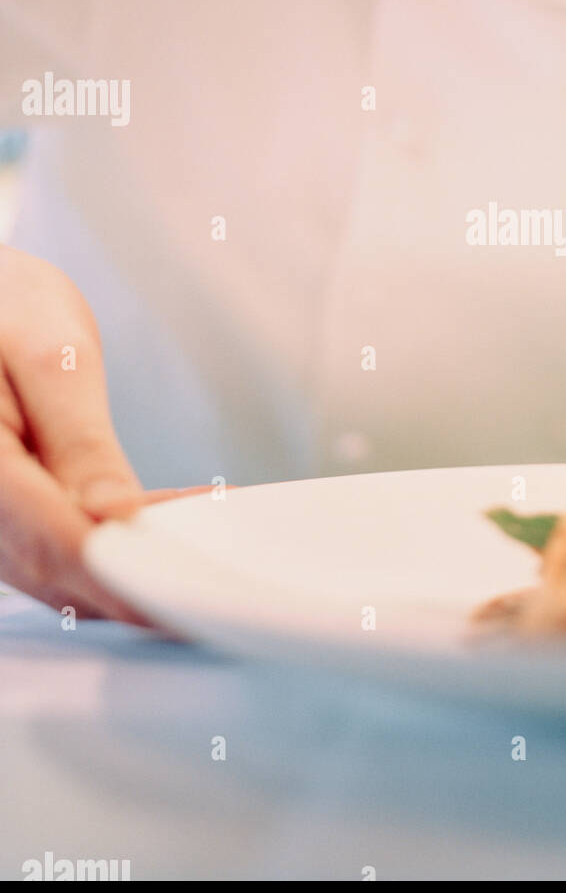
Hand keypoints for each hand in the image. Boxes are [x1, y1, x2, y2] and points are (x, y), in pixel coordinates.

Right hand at [0, 246, 212, 624]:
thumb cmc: (6, 303)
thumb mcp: (49, 353)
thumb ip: (77, 441)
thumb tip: (113, 518)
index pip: (53, 541)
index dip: (122, 573)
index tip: (187, 586)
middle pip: (55, 570)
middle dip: (137, 588)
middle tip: (218, 589)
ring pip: (55, 572)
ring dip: (130, 578)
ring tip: (206, 564)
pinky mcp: (4, 515)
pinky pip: (54, 548)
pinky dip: (111, 552)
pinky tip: (163, 535)